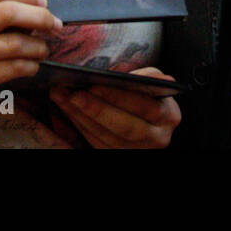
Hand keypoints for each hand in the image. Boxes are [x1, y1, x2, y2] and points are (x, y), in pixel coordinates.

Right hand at [0, 0, 61, 123]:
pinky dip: (29, 66)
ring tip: (43, 50)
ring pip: (15, 43)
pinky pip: (12, 68)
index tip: (43, 3)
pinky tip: (32, 66)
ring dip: (38, 46)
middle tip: (55, 25)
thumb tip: (36, 11)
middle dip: (40, 18)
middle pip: (8, 12)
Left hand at [49, 68, 180, 147]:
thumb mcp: (151, 80)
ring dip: (81, 117)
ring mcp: (138, 151)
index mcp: (168, 115)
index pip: (142, 106)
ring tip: (63, 97)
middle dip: (96, 110)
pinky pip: (98, 144)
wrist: (150, 120)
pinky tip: (68, 110)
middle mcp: (157, 138)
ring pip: (107, 138)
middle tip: (73, 94)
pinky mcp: (120, 155)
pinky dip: (81, 126)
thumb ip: (142, 76)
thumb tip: (119, 75)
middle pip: (124, 128)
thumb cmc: (148, 93)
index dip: (117, 96)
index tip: (94, 83)